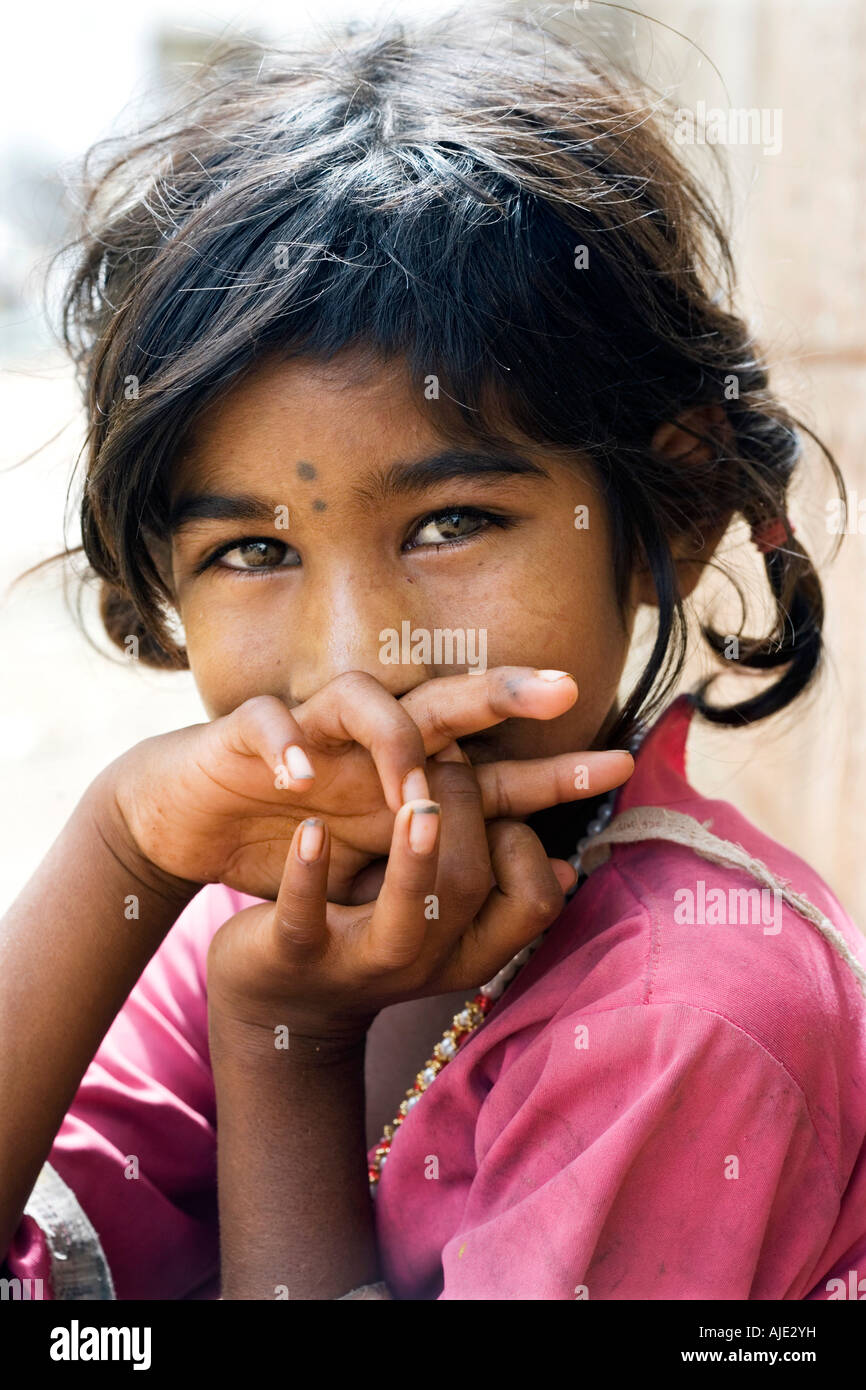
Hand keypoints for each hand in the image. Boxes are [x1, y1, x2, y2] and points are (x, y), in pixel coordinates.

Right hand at [108, 667, 632, 902]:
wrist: (197, 825)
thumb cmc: (301, 840)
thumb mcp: (385, 863)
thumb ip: (458, 861)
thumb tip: (556, 874)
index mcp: (410, 779)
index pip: (490, 771)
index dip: (551, 771)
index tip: (619, 768)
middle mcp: (370, 744)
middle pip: (443, 705)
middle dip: (500, 695)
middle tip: (559, 688)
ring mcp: (313, 732)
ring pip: (362, 701)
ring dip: (392, 739)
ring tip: (410, 790)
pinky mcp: (246, 736)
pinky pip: (267, 723)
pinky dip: (284, 744)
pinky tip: (299, 775)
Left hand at [206, 744, 579, 1043]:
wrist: (277, 1005)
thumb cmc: (370, 936)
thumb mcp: (436, 921)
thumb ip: (492, 889)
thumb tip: (564, 868)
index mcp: (468, 950)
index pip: (535, 903)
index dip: (526, 844)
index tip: (498, 801)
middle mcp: (424, 961)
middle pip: (470, 885)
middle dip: (463, 808)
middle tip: (444, 756)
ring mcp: (359, 962)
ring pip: (406, 915)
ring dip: (415, 855)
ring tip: (417, 805)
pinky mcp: (293, 955)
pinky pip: (305, 916)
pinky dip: (308, 871)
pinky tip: (312, 828)